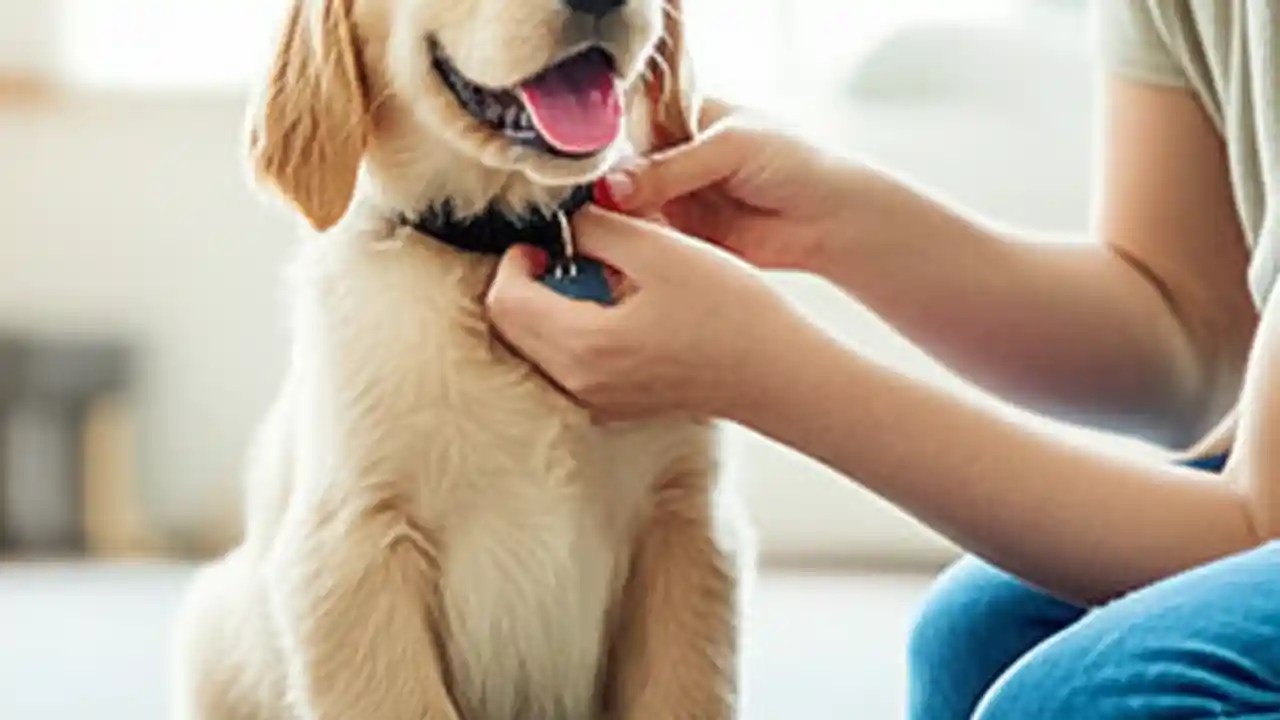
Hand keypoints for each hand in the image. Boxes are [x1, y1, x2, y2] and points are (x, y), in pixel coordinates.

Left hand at [485, 206, 809, 421]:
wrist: (778, 375)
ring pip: (536, 349)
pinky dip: (571, 334)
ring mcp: (597, 401)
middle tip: (561, 252)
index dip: (513, 259)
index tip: (543, 238)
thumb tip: (566, 223)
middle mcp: (579, 383)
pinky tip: (612, 309)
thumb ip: (599, 228)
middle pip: (513, 329)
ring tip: (591, 277)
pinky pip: (567, 367)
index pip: (505, 300)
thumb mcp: (660, 250)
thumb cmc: (728, 312)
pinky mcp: (616, 407)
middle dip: (525, 284)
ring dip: (547, 309)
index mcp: (582, 344)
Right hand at [598, 101, 862, 273]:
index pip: (629, 121)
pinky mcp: (681, 237)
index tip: (585, 165)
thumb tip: (611, 188)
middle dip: (605, 186)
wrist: (832, 221)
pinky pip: (644, 239)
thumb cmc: (796, 165)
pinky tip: (622, 249)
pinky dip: (633, 245)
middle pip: (619, 167)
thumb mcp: (730, 148)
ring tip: (605, 228)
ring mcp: (675, 196)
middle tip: (590, 204)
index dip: (605, 141)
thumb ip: (670, 167)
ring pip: (625, 206)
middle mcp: (674, 154)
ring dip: (615, 219)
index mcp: (684, 114)